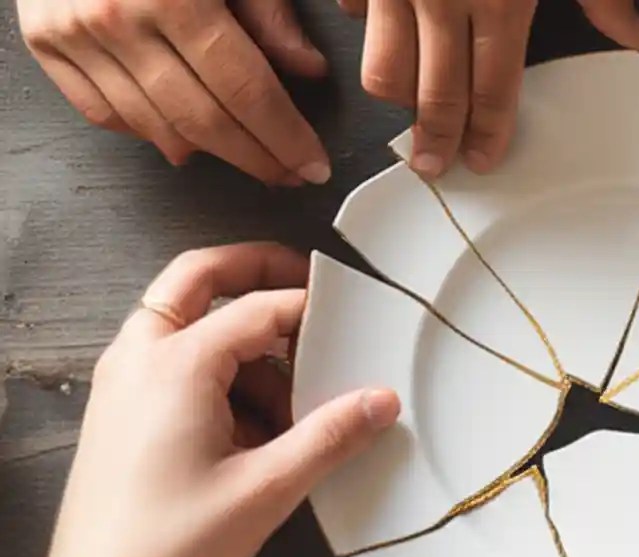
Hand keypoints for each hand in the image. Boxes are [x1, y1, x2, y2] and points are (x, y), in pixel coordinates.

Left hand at [0, 243, 398, 556]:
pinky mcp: (121, 409)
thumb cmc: (175, 544)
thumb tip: (383, 400)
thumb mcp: (268, 488)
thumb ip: (330, 435)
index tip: (352, 319)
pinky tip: (257, 431)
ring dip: (242, 340)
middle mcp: (140, 357)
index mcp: (176, 364)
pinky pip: (175, 362)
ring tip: (291, 400)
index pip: (258, 308)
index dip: (311, 309)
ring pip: (187, 322)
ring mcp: (123, 381)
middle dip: (253, 269)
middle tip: (304, 282)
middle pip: (197, 277)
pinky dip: (219, 373)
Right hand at [18, 0, 331, 184]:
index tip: (312, 164)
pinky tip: (181, 138)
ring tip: (245, 158)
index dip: (285, 137)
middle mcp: (117, 19)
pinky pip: (102, 113)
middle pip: (203, 120)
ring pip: (154, 126)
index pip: (246, 91)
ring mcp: (73, 34)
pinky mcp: (42, 42)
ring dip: (207, 153)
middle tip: (288, 174)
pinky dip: (147, 133)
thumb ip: (268, 10)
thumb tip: (309, 69)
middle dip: (256, 158)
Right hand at [342, 0, 638, 176]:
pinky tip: (380, 28)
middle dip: (432, 138)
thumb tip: (637, 37)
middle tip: (432, 165)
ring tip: (410, 107)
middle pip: (433, 93)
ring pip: (383, 65)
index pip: (491, 89)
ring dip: (398, 95)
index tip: (481, 159)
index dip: (486, 132)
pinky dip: (366, 25)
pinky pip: (354, 9)